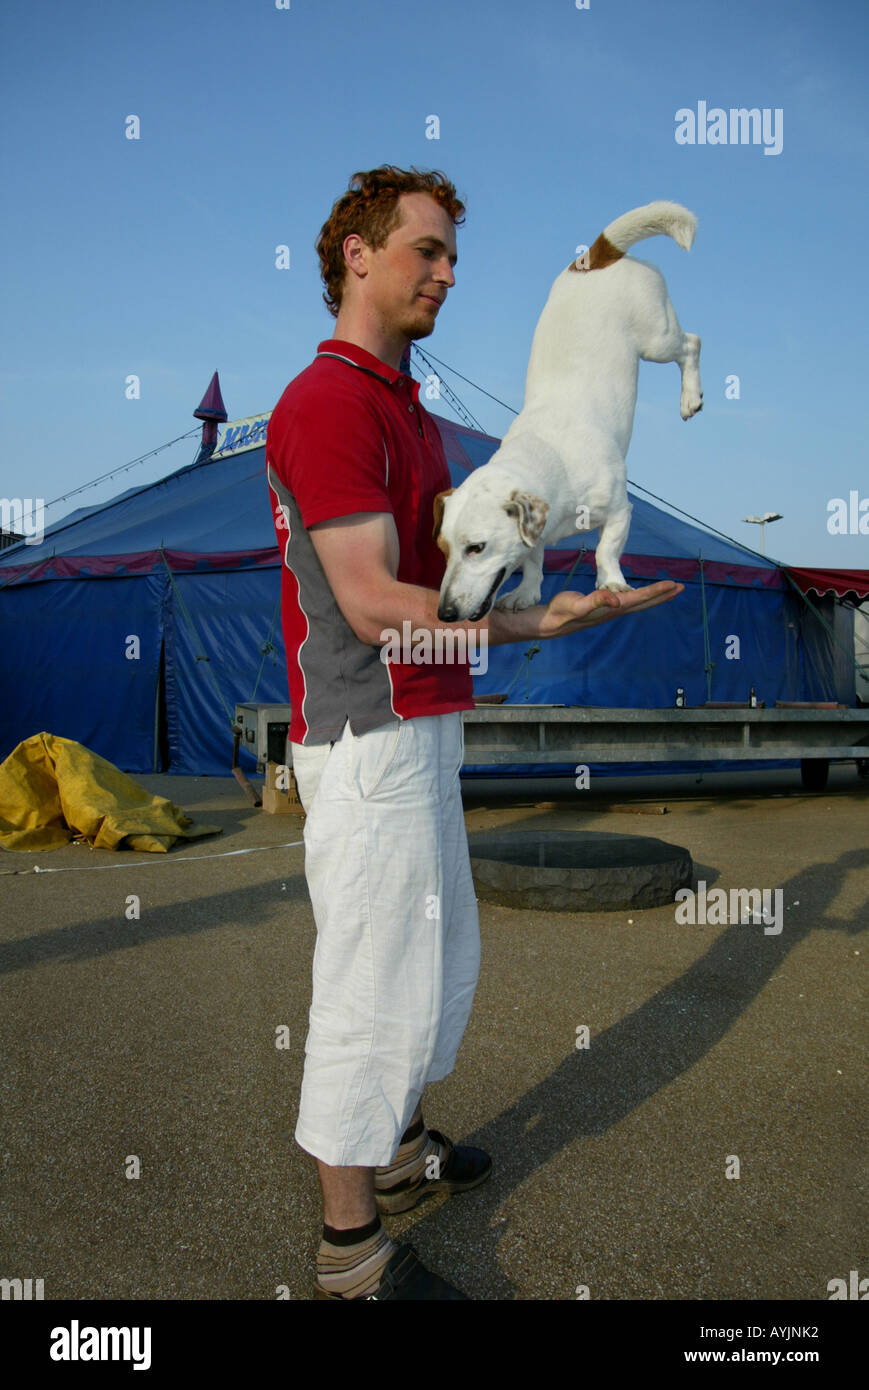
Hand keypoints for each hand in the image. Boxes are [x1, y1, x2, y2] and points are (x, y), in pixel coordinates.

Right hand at [539, 581, 683, 638]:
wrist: (552, 622)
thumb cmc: (563, 612)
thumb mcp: (577, 605)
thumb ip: (596, 601)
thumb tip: (616, 601)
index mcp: (613, 609)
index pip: (641, 599)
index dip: (657, 591)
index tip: (673, 584)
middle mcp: (616, 611)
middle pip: (645, 602)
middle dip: (663, 595)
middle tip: (680, 588)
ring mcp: (611, 610)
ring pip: (639, 603)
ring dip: (654, 596)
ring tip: (667, 590)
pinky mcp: (604, 607)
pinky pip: (628, 601)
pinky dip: (640, 596)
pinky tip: (640, 594)